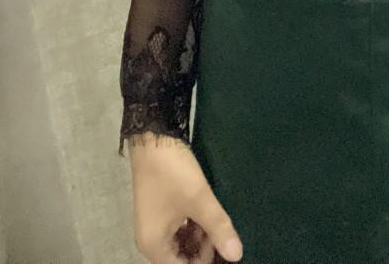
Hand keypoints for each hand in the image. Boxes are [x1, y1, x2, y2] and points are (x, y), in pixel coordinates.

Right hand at [129, 134, 242, 263]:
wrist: (153, 138)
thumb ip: (218, 228)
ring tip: (220, 223)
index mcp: (154, 245)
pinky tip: (210, 215)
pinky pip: (180, 229)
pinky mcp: (161, 210)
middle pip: (181, 259)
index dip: (205, 263)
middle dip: (204, 251)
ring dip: (201, 238)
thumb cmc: (172, 172)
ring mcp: (156, 224)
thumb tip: (237, 255)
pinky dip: (195, 226)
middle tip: (224, 234)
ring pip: (182, 243)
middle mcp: (151, 240)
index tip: (225, 253)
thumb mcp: (199, 199)